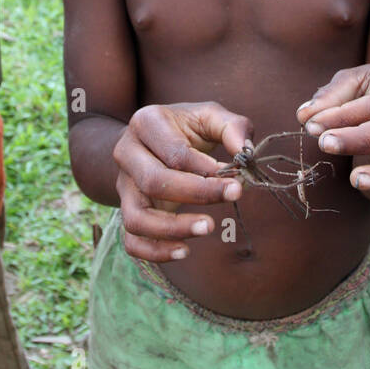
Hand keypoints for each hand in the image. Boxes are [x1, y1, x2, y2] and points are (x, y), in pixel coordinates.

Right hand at [113, 102, 251, 261]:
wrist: (152, 140)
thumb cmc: (187, 129)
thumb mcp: (210, 116)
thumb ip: (232, 127)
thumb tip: (246, 154)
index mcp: (145, 123)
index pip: (175, 153)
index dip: (207, 169)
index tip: (235, 178)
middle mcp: (126, 154)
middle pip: (153, 182)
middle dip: (196, 194)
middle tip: (233, 195)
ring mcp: (124, 186)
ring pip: (137, 217)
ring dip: (173, 228)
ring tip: (208, 228)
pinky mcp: (127, 212)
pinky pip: (131, 241)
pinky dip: (155, 252)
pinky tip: (185, 251)